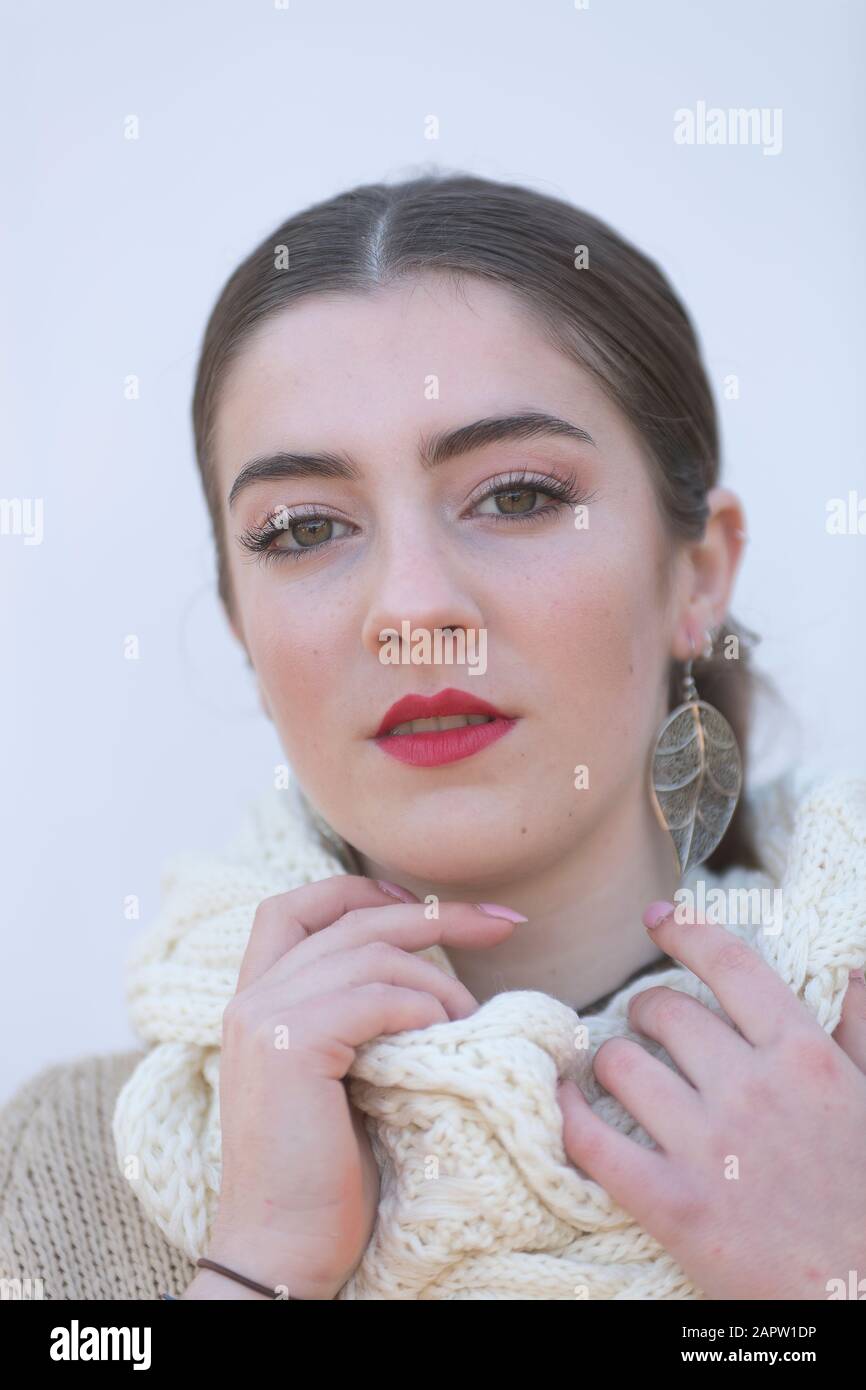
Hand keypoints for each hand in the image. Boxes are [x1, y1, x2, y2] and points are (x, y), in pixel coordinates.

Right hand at [198, 875, 520, 1299]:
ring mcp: (265, 1019)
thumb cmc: (324, 1175)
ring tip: (469, 1022)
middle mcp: (251, 998)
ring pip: (371, 953)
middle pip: (350, 918)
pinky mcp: (289, 1046)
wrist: (283, 1250)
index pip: (293, 907)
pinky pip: (375, 996)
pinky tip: (445, 1037)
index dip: (358, 890)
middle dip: (435, 914)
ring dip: (437, 979)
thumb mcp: (341, 1077)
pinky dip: (422, 1006)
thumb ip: (356, 1018)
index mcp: (255, 1000)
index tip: (422, 903)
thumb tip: (430, 978)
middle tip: (504, 924)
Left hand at [556, 904, 865, 1299]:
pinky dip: (566, 1113)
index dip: (684, 930)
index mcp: (804, 1056)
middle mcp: (751, 1089)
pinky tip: (562, 1101)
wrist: (860, 1300)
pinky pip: (592, 1139)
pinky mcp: (672, 1203)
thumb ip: (858, 1028)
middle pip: (664, 1011)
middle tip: (645, 1024)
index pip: (729, 964)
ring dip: (609, 1062)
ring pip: (621, 1064)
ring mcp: (708, 1146)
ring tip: (616, 1074)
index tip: (657, 917)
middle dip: (646, 1011)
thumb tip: (851, 967)